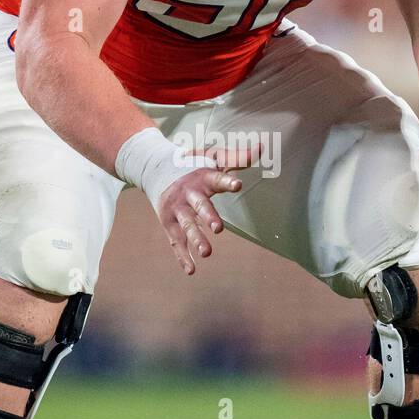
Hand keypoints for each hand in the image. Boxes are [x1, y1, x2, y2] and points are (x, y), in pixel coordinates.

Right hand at [158, 143, 256, 274]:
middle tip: (219, 229)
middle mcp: (188, 193)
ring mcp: (177, 209)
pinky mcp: (169, 222)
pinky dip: (182, 256)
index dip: (227, 182)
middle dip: (208, 217)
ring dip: (196, 239)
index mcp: (202, 176)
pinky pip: (176, 241)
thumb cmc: (194, 164)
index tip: (237, 185)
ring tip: (207, 253)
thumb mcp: (214, 157)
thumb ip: (237, 158)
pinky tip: (191, 270)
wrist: (156, 167)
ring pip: (187, 226)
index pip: (217, 179)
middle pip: (199, 205)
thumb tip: (262, 148)